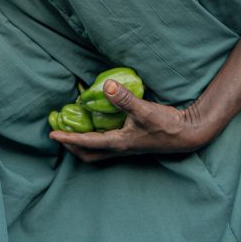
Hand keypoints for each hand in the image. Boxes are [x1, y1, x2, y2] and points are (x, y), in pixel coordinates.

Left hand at [50, 79, 224, 163]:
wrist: (188, 134)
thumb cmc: (166, 125)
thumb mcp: (144, 110)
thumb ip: (125, 99)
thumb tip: (107, 86)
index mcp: (118, 144)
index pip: (86, 143)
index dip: (68, 139)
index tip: (52, 134)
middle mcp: (119, 149)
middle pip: (88, 154)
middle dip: (71, 147)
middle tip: (58, 134)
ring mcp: (126, 148)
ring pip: (97, 152)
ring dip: (82, 145)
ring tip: (72, 132)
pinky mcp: (132, 143)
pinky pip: (106, 145)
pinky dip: (95, 138)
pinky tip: (96, 126)